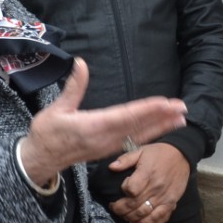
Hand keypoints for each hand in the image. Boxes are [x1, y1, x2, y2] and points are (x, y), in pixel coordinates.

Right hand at [17, 59, 186, 185]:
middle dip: (162, 117)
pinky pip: (133, 142)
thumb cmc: (46, 133)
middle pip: (139, 126)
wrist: (39, 160)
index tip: (165, 102)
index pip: (126, 116)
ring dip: (160, 127)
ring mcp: (108, 147)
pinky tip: (161, 130)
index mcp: (93, 126)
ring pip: (139, 136)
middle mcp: (104, 139)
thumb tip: (80, 63)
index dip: (148, 109)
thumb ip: (73, 87)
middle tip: (182, 109)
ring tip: (180, 120)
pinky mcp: (108, 150)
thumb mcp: (56, 109)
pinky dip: (150, 135)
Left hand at [108, 142, 188, 222]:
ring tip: (125, 216)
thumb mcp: (141, 151)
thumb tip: (111, 167)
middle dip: (121, 210)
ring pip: (144, 216)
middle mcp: (156, 187)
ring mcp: (164, 198)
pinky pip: (158, 220)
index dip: (123, 191)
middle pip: (134, 206)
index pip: (131, 190)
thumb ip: (125, 159)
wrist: (182, 156)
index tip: (122, 189)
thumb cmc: (159, 154)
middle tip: (115, 208)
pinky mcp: (170, 204)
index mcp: (147, 173)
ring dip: (131, 219)